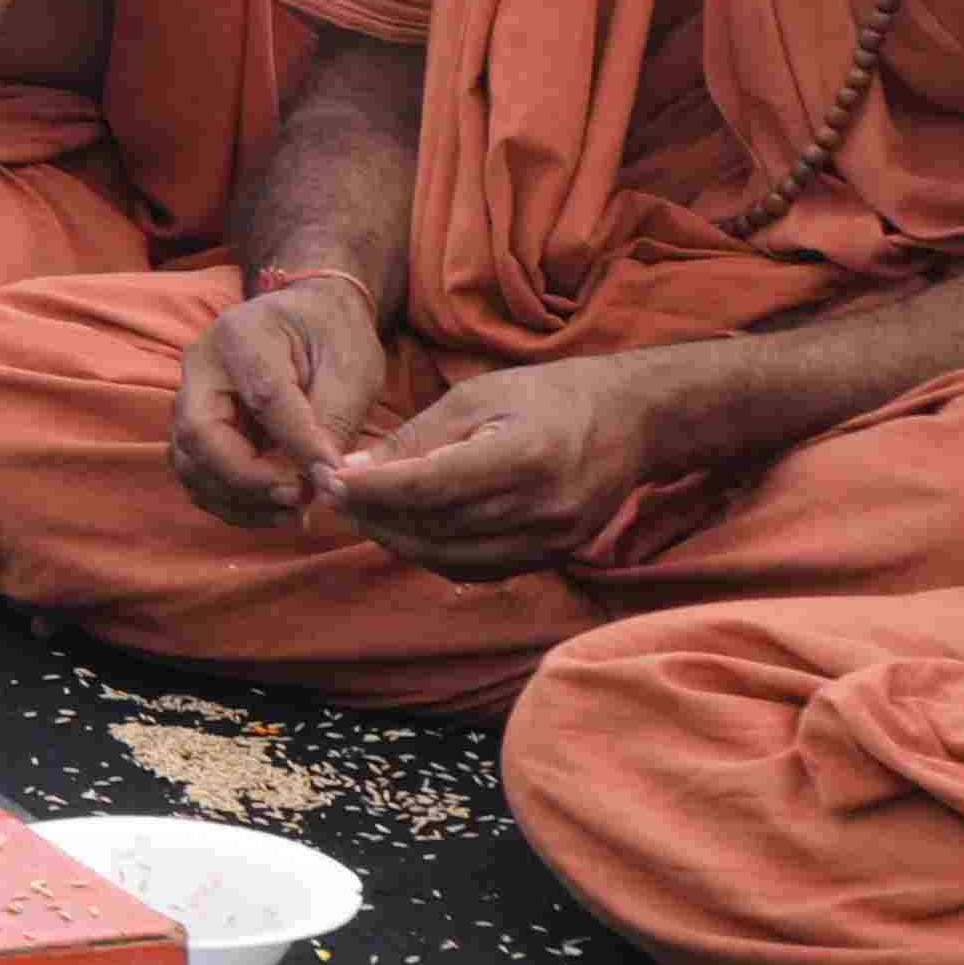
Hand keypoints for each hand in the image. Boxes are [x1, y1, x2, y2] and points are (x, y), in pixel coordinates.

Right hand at [165, 275, 389, 527]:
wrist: (308, 318)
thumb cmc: (333, 336)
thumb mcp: (351, 367)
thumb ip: (333, 420)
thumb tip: (326, 481)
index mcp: (242, 336)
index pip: (263, 398)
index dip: (297, 445)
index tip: (332, 478)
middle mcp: (201, 367)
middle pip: (200, 435)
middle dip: (248, 478)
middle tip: (298, 498)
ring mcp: (190, 399)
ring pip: (190, 463)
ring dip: (238, 498)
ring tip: (292, 511)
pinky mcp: (195, 429)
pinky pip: (198, 477)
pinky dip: (232, 503)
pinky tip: (275, 509)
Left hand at [323, 353, 680, 580]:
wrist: (632, 421)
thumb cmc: (549, 396)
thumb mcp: (478, 396)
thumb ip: (416, 437)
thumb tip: (351, 471)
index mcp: (524, 457)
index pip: (427, 487)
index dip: (371, 489)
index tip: (330, 479)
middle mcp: (541, 508)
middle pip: (433, 526)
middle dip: (375, 515)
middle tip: (336, 496)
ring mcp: (552, 540)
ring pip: (448, 555)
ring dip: (397, 538)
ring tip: (365, 511)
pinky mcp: (554, 557)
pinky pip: (476, 568)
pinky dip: (433, 552)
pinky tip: (409, 529)